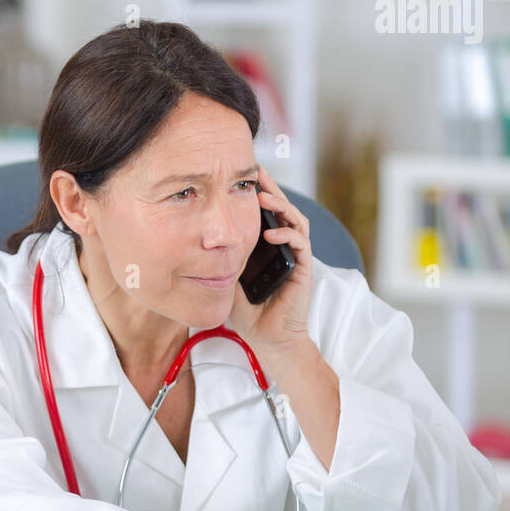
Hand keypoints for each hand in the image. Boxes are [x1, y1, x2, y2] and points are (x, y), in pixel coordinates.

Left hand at [228, 164, 312, 351]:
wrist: (268, 337)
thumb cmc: (250, 312)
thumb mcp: (229, 279)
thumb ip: (225, 258)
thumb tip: (205, 239)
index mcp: (269, 247)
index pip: (266, 213)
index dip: (259, 194)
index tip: (244, 178)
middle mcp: (284, 247)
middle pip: (282, 209)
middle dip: (271, 189)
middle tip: (258, 173)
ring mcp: (296, 256)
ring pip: (295, 220)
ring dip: (281, 206)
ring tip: (264, 197)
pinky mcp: (304, 268)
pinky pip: (300, 243)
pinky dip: (287, 234)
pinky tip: (272, 233)